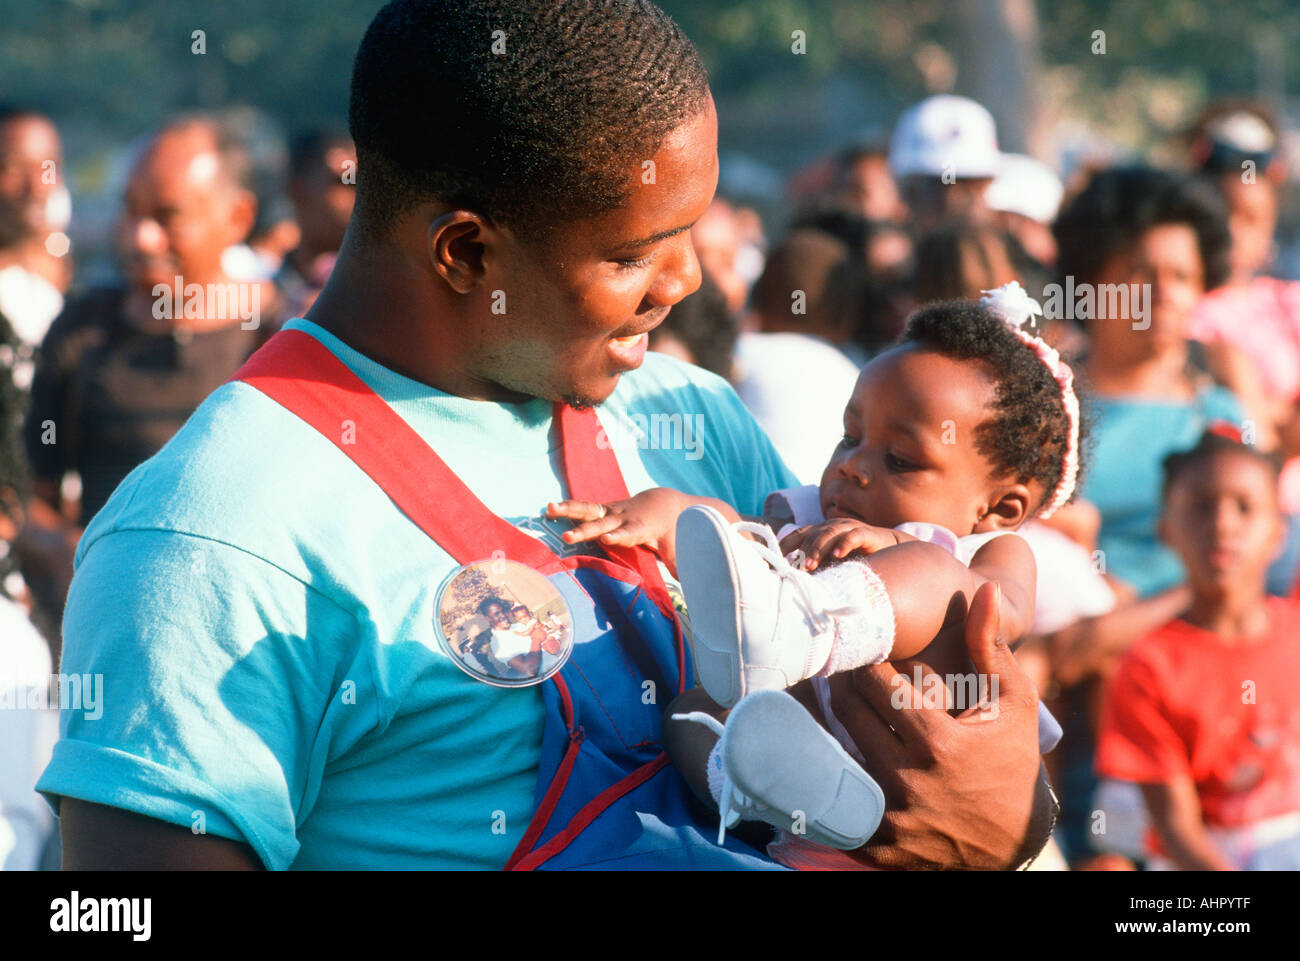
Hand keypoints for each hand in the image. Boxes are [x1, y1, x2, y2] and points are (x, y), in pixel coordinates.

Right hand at [545, 487, 687, 569]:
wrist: (666, 503)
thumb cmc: (672, 532)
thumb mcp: (677, 550)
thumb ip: (679, 567)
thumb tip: (689, 587)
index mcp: (641, 528)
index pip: (629, 533)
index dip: (619, 536)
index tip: (608, 538)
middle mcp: (624, 517)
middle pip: (602, 524)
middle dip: (585, 530)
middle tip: (567, 536)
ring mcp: (612, 511)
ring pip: (589, 510)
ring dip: (568, 509)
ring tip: (548, 508)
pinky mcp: (604, 509)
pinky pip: (584, 508)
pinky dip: (567, 508)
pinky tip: (548, 509)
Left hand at [778, 518, 909, 570]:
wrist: (890, 550)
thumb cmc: (855, 559)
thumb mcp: (831, 565)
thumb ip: (816, 570)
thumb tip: (794, 584)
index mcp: (820, 532)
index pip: (798, 535)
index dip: (786, 545)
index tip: (775, 560)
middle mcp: (831, 526)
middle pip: (812, 534)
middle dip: (802, 551)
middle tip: (795, 568)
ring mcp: (848, 527)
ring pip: (829, 533)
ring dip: (817, 549)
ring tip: (810, 565)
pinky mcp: (866, 533)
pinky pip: (853, 535)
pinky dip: (844, 544)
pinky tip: (837, 556)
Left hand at [830, 582, 1051, 868]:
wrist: (1015, 841)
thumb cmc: (1013, 760)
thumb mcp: (1014, 703)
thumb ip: (990, 646)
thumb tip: (986, 591)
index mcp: (937, 740)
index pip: (875, 681)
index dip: (865, 659)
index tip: (863, 649)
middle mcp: (906, 779)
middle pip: (846, 711)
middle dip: (842, 683)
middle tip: (840, 667)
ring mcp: (888, 817)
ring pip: (831, 753)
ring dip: (827, 724)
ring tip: (828, 702)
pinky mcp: (875, 845)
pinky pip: (833, 797)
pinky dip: (828, 772)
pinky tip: (827, 751)